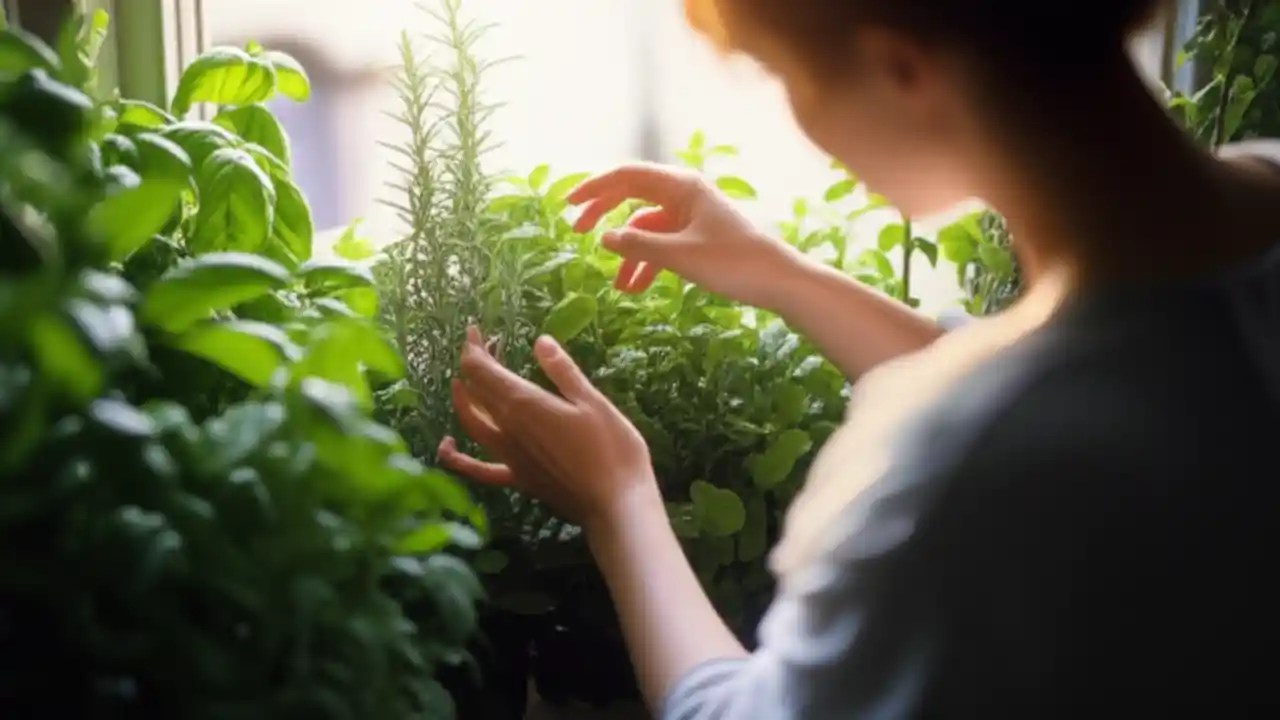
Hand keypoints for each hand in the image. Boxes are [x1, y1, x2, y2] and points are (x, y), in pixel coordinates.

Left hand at [437, 327, 659, 529]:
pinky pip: (477, 469)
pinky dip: (456, 458)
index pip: (482, 370)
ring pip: (471, 424)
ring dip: (462, 400)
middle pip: (475, 391)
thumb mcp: (593, 401)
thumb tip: (539, 340)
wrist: (615, 503)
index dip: (472, 347)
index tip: (475, 329)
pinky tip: (446, 447)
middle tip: (487, 346)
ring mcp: (508, 457)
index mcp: (524, 404)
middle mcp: (507, 429)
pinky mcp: (517, 479)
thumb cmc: (612, 448)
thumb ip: (562, 371)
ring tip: (461, 382)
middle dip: (474, 364)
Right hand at [568, 162, 804, 309]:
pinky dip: (648, 264)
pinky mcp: (698, 238)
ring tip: (616, 285)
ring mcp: (691, 216)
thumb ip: (638, 245)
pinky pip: (662, 245)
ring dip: (629, 253)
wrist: (778, 280)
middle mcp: (684, 195)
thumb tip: (603, 238)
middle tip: (578, 233)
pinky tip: (635, 288)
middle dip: (605, 216)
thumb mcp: (680, 255)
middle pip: (632, 198)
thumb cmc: (733, 262)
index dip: (595, 188)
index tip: (569, 205)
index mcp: (681, 186)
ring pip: (646, 228)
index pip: (626, 176)